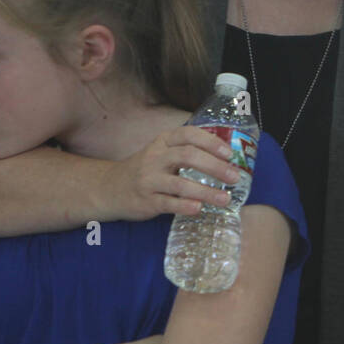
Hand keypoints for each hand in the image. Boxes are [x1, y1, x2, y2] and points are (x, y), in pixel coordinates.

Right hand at [104, 126, 244, 220]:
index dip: (211, 142)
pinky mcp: (146, 200)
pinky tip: (199, 209)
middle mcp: (155, 157)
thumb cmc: (146, 170)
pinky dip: (184, 206)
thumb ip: (187, 151)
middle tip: (234, 177)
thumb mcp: (162, 152)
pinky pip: (167, 203)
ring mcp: (149, 179)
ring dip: (206, 191)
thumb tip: (226, 158)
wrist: (109, 188)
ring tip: (225, 199)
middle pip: (188, 156)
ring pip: (180, 183)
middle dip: (215, 167)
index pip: (189, 134)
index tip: (229, 154)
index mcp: (163, 142)